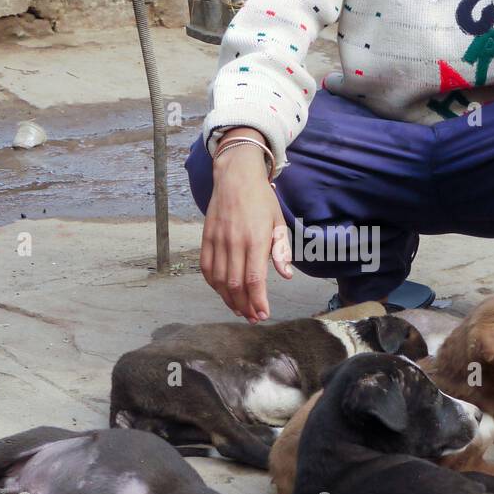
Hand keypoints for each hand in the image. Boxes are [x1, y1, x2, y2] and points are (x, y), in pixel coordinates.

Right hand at [200, 146, 292, 322]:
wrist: (235, 176)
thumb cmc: (261, 200)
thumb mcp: (278, 222)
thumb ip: (281, 250)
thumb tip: (286, 275)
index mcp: (255, 240)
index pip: (255, 279)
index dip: (258, 301)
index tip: (263, 314)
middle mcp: (234, 242)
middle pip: (235, 285)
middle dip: (244, 306)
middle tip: (253, 317)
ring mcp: (217, 241)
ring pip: (219, 280)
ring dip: (228, 299)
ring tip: (240, 310)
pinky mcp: (206, 238)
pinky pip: (206, 268)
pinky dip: (213, 284)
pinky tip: (223, 292)